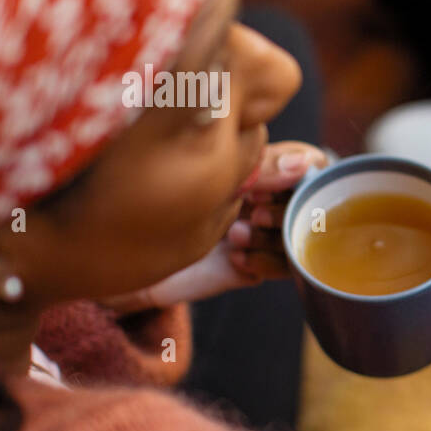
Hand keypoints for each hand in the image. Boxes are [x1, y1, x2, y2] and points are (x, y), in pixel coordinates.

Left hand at [102, 141, 326, 312]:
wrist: (118, 250)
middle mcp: (265, 198)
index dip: (303, 174)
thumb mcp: (214, 174)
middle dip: (285, 209)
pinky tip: (235, 258)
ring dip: (273, 238)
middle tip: (252, 214)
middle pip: (312, 201)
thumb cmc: (160, 198)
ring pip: (302, 235)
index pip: (311, 163)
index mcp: (258, 165)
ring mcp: (261, 234)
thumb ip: (261, 165)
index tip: (271, 183)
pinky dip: (265, 262)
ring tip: (236, 238)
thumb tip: (305, 162)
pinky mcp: (251, 267)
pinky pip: (284, 267)